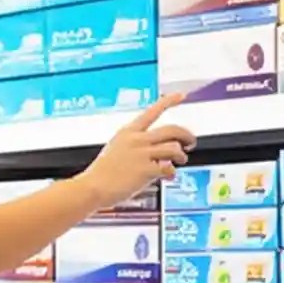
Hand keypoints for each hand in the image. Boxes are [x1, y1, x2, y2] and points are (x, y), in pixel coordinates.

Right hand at [77, 94, 196, 207]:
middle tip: (190, 142)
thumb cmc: (102, 173)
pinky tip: (167, 176)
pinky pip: (168, 168)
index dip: (169, 101)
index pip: (152, 111)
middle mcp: (137, 140)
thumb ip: (138, 148)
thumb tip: (160, 155)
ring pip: (174, 148)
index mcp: (128, 132)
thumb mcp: (116, 150)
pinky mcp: (147, 170)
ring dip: (181, 155)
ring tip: (181, 160)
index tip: (180, 95)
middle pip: (171, 130)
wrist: (92, 187)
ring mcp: (142, 154)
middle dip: (187, 135)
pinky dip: (171, 173)